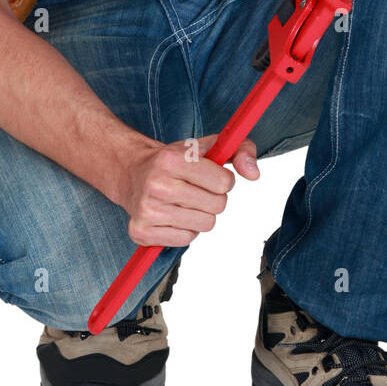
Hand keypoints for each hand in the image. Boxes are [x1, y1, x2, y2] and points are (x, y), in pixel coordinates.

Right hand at [120, 133, 259, 247]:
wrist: (132, 172)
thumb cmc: (174, 160)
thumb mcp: (206, 146)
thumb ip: (239, 150)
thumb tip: (255, 174)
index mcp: (172, 159)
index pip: (224, 183)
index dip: (223, 180)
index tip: (209, 175)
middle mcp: (157, 184)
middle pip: (218, 206)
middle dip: (213, 198)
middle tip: (196, 189)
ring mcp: (148, 210)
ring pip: (205, 224)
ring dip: (200, 214)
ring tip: (183, 201)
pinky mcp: (142, 232)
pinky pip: (187, 239)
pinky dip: (185, 229)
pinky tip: (172, 214)